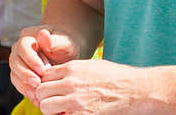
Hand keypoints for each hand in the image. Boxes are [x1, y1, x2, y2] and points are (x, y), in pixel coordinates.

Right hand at [10, 27, 78, 104]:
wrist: (66, 54)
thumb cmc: (65, 45)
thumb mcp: (64, 42)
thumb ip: (54, 40)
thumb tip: (42, 34)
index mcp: (28, 36)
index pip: (23, 47)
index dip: (30, 59)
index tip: (42, 70)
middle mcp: (19, 49)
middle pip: (15, 62)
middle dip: (26, 74)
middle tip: (37, 84)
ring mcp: (18, 62)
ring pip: (15, 74)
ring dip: (24, 85)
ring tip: (36, 93)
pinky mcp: (21, 74)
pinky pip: (19, 83)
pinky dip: (26, 91)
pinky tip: (35, 98)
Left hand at [35, 59, 153, 114]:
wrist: (134, 90)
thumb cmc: (116, 77)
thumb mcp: (92, 65)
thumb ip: (73, 71)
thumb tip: (59, 77)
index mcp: (73, 68)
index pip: (44, 76)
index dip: (48, 83)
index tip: (54, 88)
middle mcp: (70, 83)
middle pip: (41, 92)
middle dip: (46, 97)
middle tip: (56, 100)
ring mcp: (74, 101)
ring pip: (45, 107)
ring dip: (52, 109)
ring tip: (63, 109)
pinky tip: (74, 113)